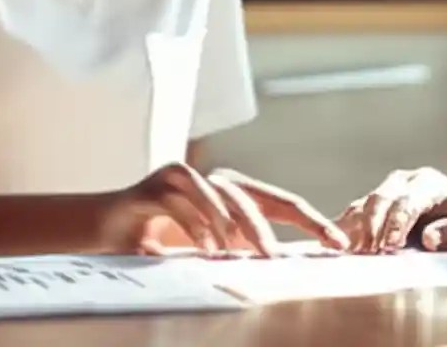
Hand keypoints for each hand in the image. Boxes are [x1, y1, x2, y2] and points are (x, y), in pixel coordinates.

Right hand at [104, 163, 348, 256]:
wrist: (105, 230)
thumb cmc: (160, 241)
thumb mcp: (207, 249)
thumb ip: (238, 251)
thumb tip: (282, 269)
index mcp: (234, 193)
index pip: (282, 204)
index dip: (313, 222)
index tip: (340, 243)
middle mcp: (214, 179)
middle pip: (254, 198)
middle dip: (269, 230)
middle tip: (278, 261)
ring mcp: (186, 177)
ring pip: (221, 196)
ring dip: (231, 227)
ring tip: (239, 254)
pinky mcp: (157, 183)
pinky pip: (184, 201)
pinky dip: (197, 225)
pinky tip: (205, 248)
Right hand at [335, 168, 446, 253]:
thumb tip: (430, 240)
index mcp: (427, 182)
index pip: (407, 202)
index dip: (396, 224)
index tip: (390, 246)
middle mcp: (404, 180)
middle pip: (380, 199)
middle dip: (372, 226)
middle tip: (368, 252)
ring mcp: (387, 188)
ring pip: (364, 203)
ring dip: (356, 228)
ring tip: (351, 251)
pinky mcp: (377, 199)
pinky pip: (356, 210)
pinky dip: (347, 227)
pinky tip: (340, 244)